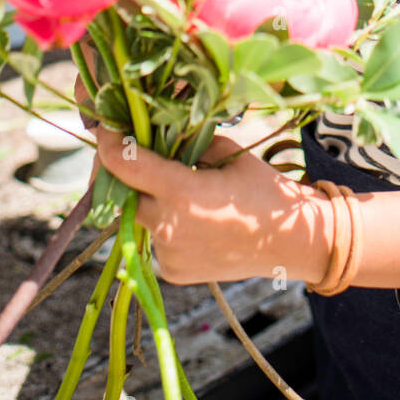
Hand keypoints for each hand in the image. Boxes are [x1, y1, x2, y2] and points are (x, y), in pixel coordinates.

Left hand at [93, 124, 331, 286]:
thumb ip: (187, 141)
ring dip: (150, 197)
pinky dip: (166, 222)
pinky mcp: (172, 271)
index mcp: (182, 193)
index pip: (125, 165)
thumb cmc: (264, 190)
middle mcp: (168, 228)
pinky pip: (155, 238)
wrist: (292, 242)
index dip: (109, 143)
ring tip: (183, 187)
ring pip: (140, 216)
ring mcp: (168, 254)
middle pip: (126, 192)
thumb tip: (155, 128)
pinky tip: (195, 217)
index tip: (106, 128)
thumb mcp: (227, 153)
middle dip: (127, 172)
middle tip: (142, 154)